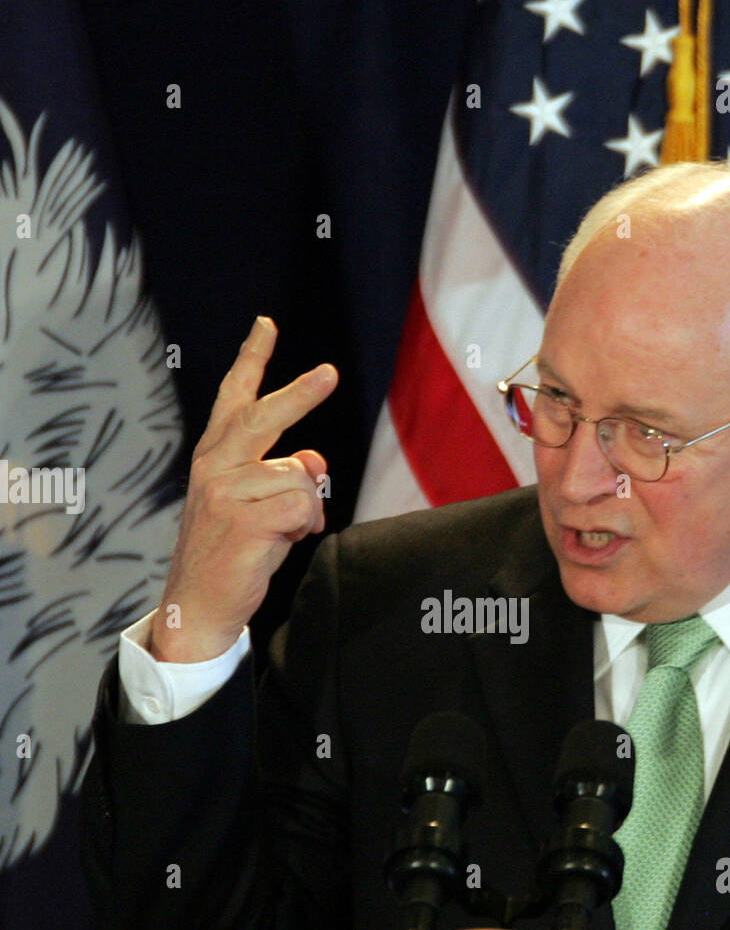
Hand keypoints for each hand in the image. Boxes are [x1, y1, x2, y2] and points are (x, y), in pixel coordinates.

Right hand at [150, 316, 336, 661]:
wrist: (198, 604)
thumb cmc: (231, 554)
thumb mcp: (256, 506)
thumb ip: (281, 475)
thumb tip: (314, 457)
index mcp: (213, 458)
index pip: (233, 399)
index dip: (250, 360)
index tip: (266, 325)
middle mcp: (214, 467)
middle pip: (263, 417)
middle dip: (300, 394)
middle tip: (330, 374)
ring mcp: (224, 493)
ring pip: (297, 474)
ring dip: (308, 505)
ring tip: (290, 530)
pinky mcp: (242, 521)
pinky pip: (301, 505)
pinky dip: (307, 524)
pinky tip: (288, 541)